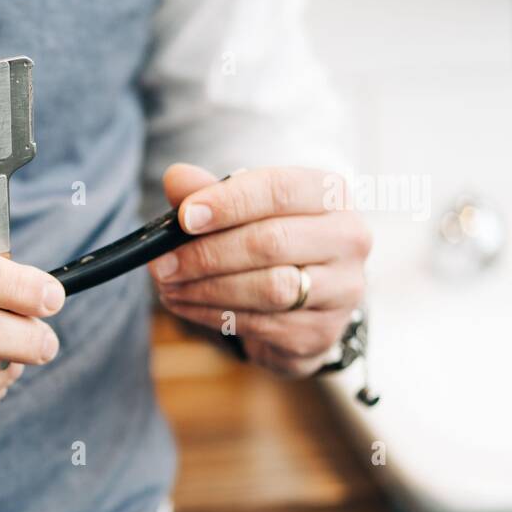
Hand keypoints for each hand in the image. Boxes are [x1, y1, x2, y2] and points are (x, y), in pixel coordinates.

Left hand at [150, 164, 371, 376]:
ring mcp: (342, 290)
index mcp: (331, 194)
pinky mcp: (321, 332)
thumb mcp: (244, 209)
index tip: (184, 217)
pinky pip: (260, 324)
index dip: (229, 203)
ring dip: (206, 289)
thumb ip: (210, 192)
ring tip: (167, 285)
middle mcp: (348, 239)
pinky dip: (212, 314)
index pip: (281, 190)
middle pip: (271, 242)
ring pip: (268, 288)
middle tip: (162, 263)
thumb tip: (176, 178)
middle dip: (207, 254)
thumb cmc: (272, 240)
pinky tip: (185, 304)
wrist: (306, 302)